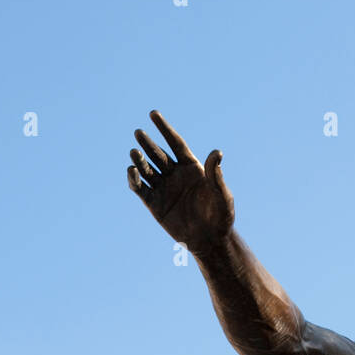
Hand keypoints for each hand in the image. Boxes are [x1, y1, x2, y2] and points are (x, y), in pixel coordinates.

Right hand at [128, 110, 233, 252]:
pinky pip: (141, 189)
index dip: (165, 129)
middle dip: (148, 143)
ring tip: (134, 152)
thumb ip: (215, 175)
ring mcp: (164, 189)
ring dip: (140, 160)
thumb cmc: (221, 217)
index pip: (175, 144)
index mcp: (191, 168)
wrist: (210, 241)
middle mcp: (175, 175)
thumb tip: (217, 152)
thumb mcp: (222, 195)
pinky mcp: (154, 204)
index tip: (153, 114)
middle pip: (158, 154)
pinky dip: (134, 180)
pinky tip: (131, 171)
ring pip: (148, 169)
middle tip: (138, 132)